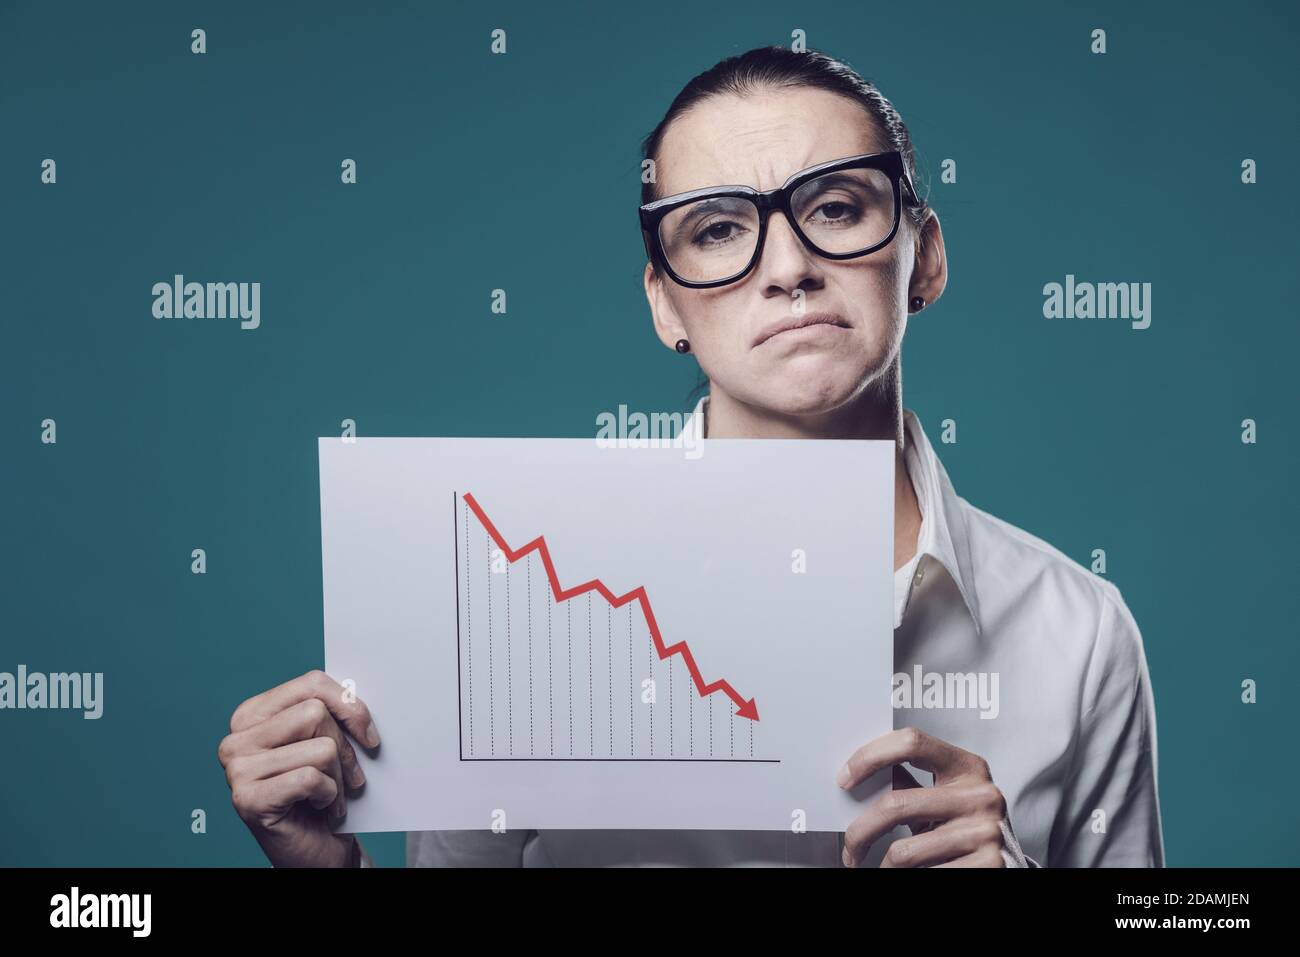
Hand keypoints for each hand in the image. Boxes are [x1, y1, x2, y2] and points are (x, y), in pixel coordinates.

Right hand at [218, 670, 379, 866]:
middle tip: (350, 776)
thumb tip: (355, 693)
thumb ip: (330, 712)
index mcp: (251, 715)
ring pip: (320, 748)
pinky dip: (328, 796)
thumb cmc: (320, 793)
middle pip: (316, 713)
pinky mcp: (247, 800)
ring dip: (339, 778)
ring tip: (331, 795)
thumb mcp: (324, 741)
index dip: (349, 705)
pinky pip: (311, 779)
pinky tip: (319, 808)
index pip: (310, 683)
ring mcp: (237, 770)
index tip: (368, 732)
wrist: (313, 850)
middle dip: (345, 748)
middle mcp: (236, 739)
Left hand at [837, 726, 1006, 867]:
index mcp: (967, 766)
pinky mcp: (990, 864)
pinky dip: (907, 879)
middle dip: (861, 830)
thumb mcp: (944, 796)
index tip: (844, 780)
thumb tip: (857, 777)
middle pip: (897, 803)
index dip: (869, 756)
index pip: (911, 741)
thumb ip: (912, 783)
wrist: (1007, 864)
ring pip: (905, 850)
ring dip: (882, 865)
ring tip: (879, 868)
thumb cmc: (965, 825)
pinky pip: (928, 874)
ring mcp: (987, 830)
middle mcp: (981, 794)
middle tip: (849, 846)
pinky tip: (907, 876)